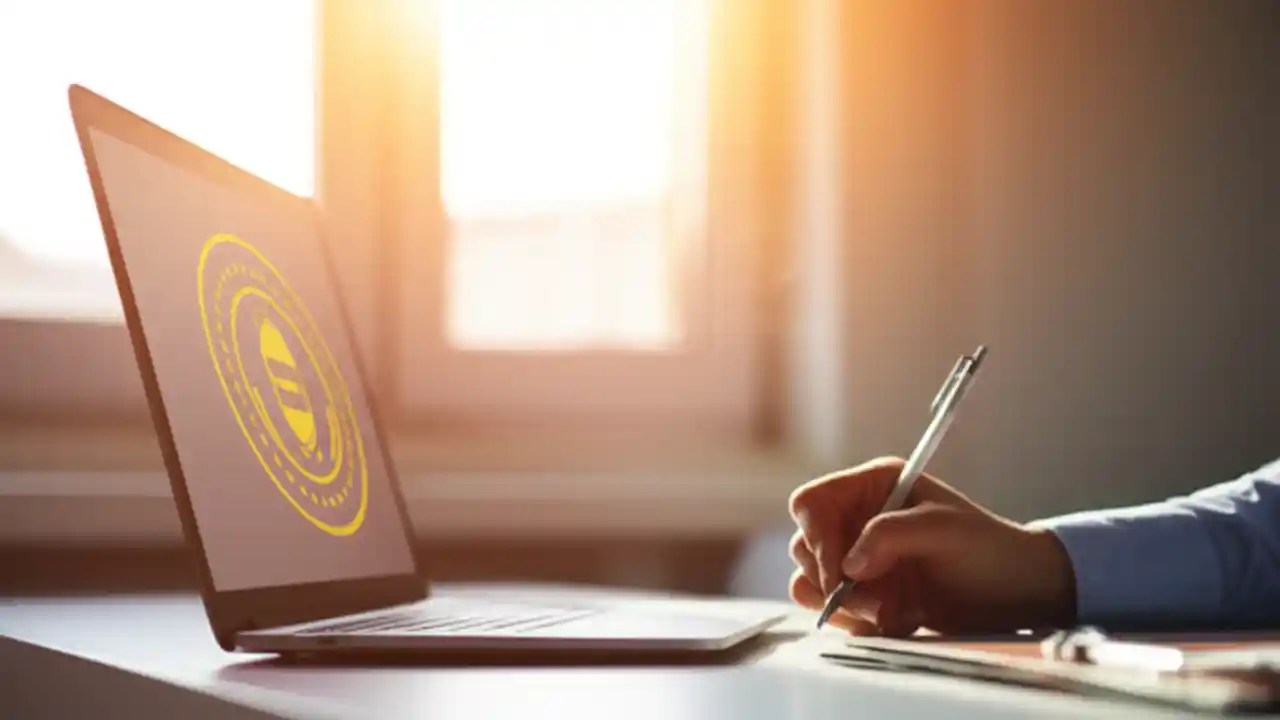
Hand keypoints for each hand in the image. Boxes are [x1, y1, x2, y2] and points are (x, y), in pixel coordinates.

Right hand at [787, 457, 1075, 635]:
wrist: (1018, 591)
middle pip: (803, 546)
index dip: (817, 536)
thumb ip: (890, 535)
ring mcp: (859, 559)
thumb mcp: (944, 529)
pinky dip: (861, 622)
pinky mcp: (866, 594)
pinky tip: (902, 618)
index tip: (839, 569)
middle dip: (833, 578)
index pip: (811, 504)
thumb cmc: (988, 548)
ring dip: (848, 604)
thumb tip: (847, 565)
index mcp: (872, 487)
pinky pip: (835, 613)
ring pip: (810, 583)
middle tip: (876, 595)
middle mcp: (857, 519)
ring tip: (895, 608)